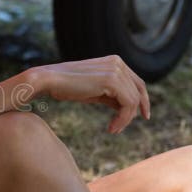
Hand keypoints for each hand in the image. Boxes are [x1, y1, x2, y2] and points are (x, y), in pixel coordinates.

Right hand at [33, 55, 150, 133]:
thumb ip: (111, 95)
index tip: (143, 115)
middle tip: (124, 128)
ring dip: (125, 119)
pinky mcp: (112, 81)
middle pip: (139, 90)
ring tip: (112, 130)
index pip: (137, 82)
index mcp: (114, 61)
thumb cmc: (65, 86)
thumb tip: (125, 108)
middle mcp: (117, 63)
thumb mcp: (94, 91)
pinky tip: (111, 128)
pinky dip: (123, 119)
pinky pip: (128, 104)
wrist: (48, 80)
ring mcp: (115, 70)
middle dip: (137, 110)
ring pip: (133, 100)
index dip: (142, 100)